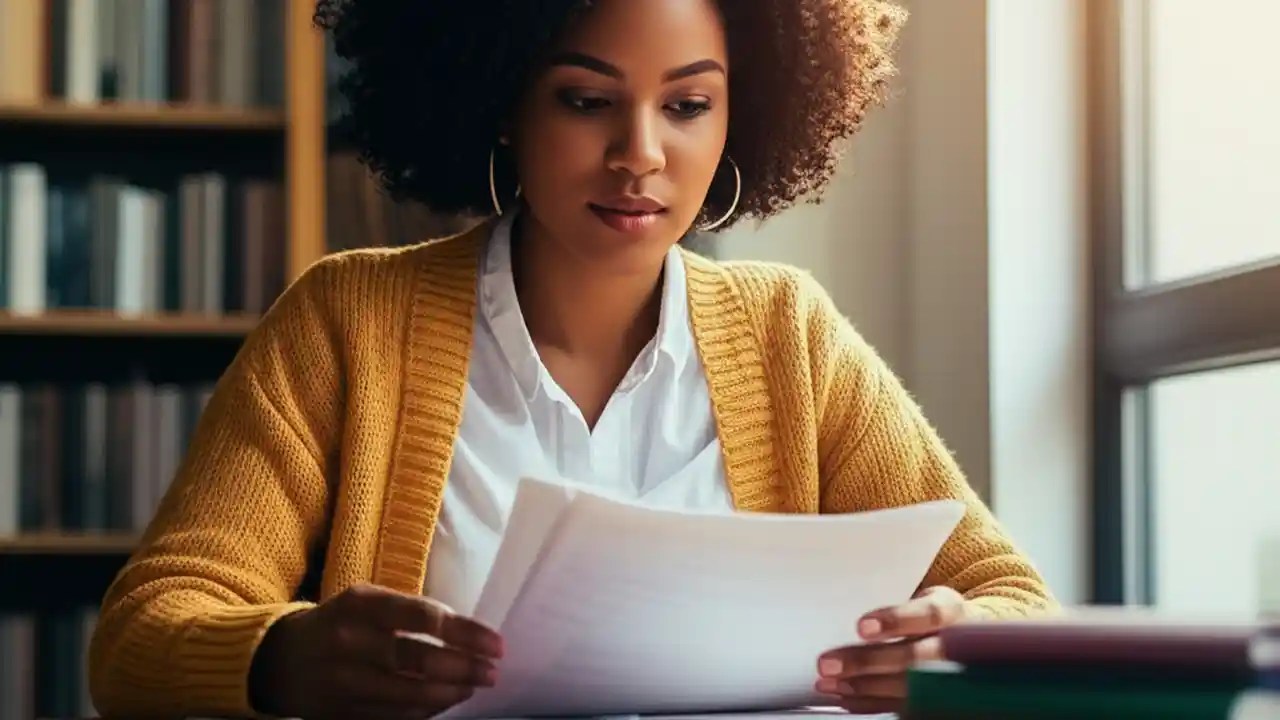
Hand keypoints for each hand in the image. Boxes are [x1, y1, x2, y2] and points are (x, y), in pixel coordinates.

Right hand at [249, 583, 503, 719]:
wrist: (278, 660)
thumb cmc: (339, 622)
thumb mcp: (366, 600)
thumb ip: (410, 611)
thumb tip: (466, 634)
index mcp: (361, 605)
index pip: (424, 618)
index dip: (466, 633)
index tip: (496, 644)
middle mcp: (350, 643)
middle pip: (420, 661)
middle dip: (465, 669)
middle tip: (492, 672)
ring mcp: (344, 683)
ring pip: (411, 695)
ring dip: (451, 693)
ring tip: (473, 687)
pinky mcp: (341, 714)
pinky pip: (395, 716)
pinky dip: (426, 710)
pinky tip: (446, 701)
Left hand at [814, 586, 965, 714]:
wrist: (970, 642)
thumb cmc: (931, 616)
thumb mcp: (923, 601)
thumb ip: (895, 611)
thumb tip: (841, 614)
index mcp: (952, 611)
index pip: (929, 614)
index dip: (896, 620)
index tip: (861, 627)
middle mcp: (957, 646)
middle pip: (914, 656)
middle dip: (869, 662)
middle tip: (829, 664)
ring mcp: (951, 676)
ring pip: (909, 686)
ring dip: (864, 686)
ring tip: (829, 683)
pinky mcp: (940, 700)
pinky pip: (904, 706)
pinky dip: (871, 703)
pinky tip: (845, 697)